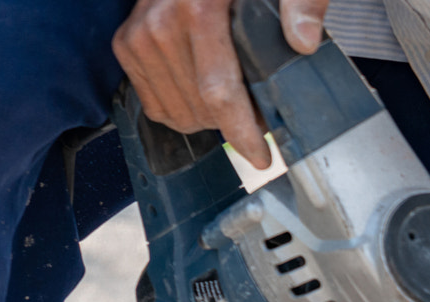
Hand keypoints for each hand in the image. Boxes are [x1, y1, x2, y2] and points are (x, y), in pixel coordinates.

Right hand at [114, 0, 329, 169]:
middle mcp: (161, 23)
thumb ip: (301, 3)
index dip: (242, 132)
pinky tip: (203, 93)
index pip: (219, 91)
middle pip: (202, 110)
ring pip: (179, 114)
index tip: (262, 157)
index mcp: (199, 8)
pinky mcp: (126, 45)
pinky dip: (184, 110)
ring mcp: (139, 36)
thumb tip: (304, 41)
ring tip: (230, 97)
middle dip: (236, 123)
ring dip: (209, 118)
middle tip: (257, 109)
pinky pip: (155, 107)